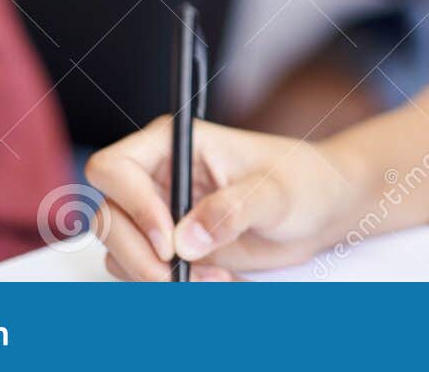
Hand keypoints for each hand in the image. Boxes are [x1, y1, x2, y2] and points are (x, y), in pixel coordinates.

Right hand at [84, 117, 364, 280]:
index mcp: (177, 143)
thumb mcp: (276, 192)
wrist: (321, 210)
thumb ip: (233, 208)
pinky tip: (210, 279)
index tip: (167, 239)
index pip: (114, 168)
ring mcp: (160, 211)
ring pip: (117, 248)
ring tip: (207, 277)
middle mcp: (159, 175)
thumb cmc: (304, 181)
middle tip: (179, 274)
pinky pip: (140, 270)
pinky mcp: (170, 243)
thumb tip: (186, 238)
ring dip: (153, 275)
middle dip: (139, 254)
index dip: (131, 205)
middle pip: (107, 215)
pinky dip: (167, 284)